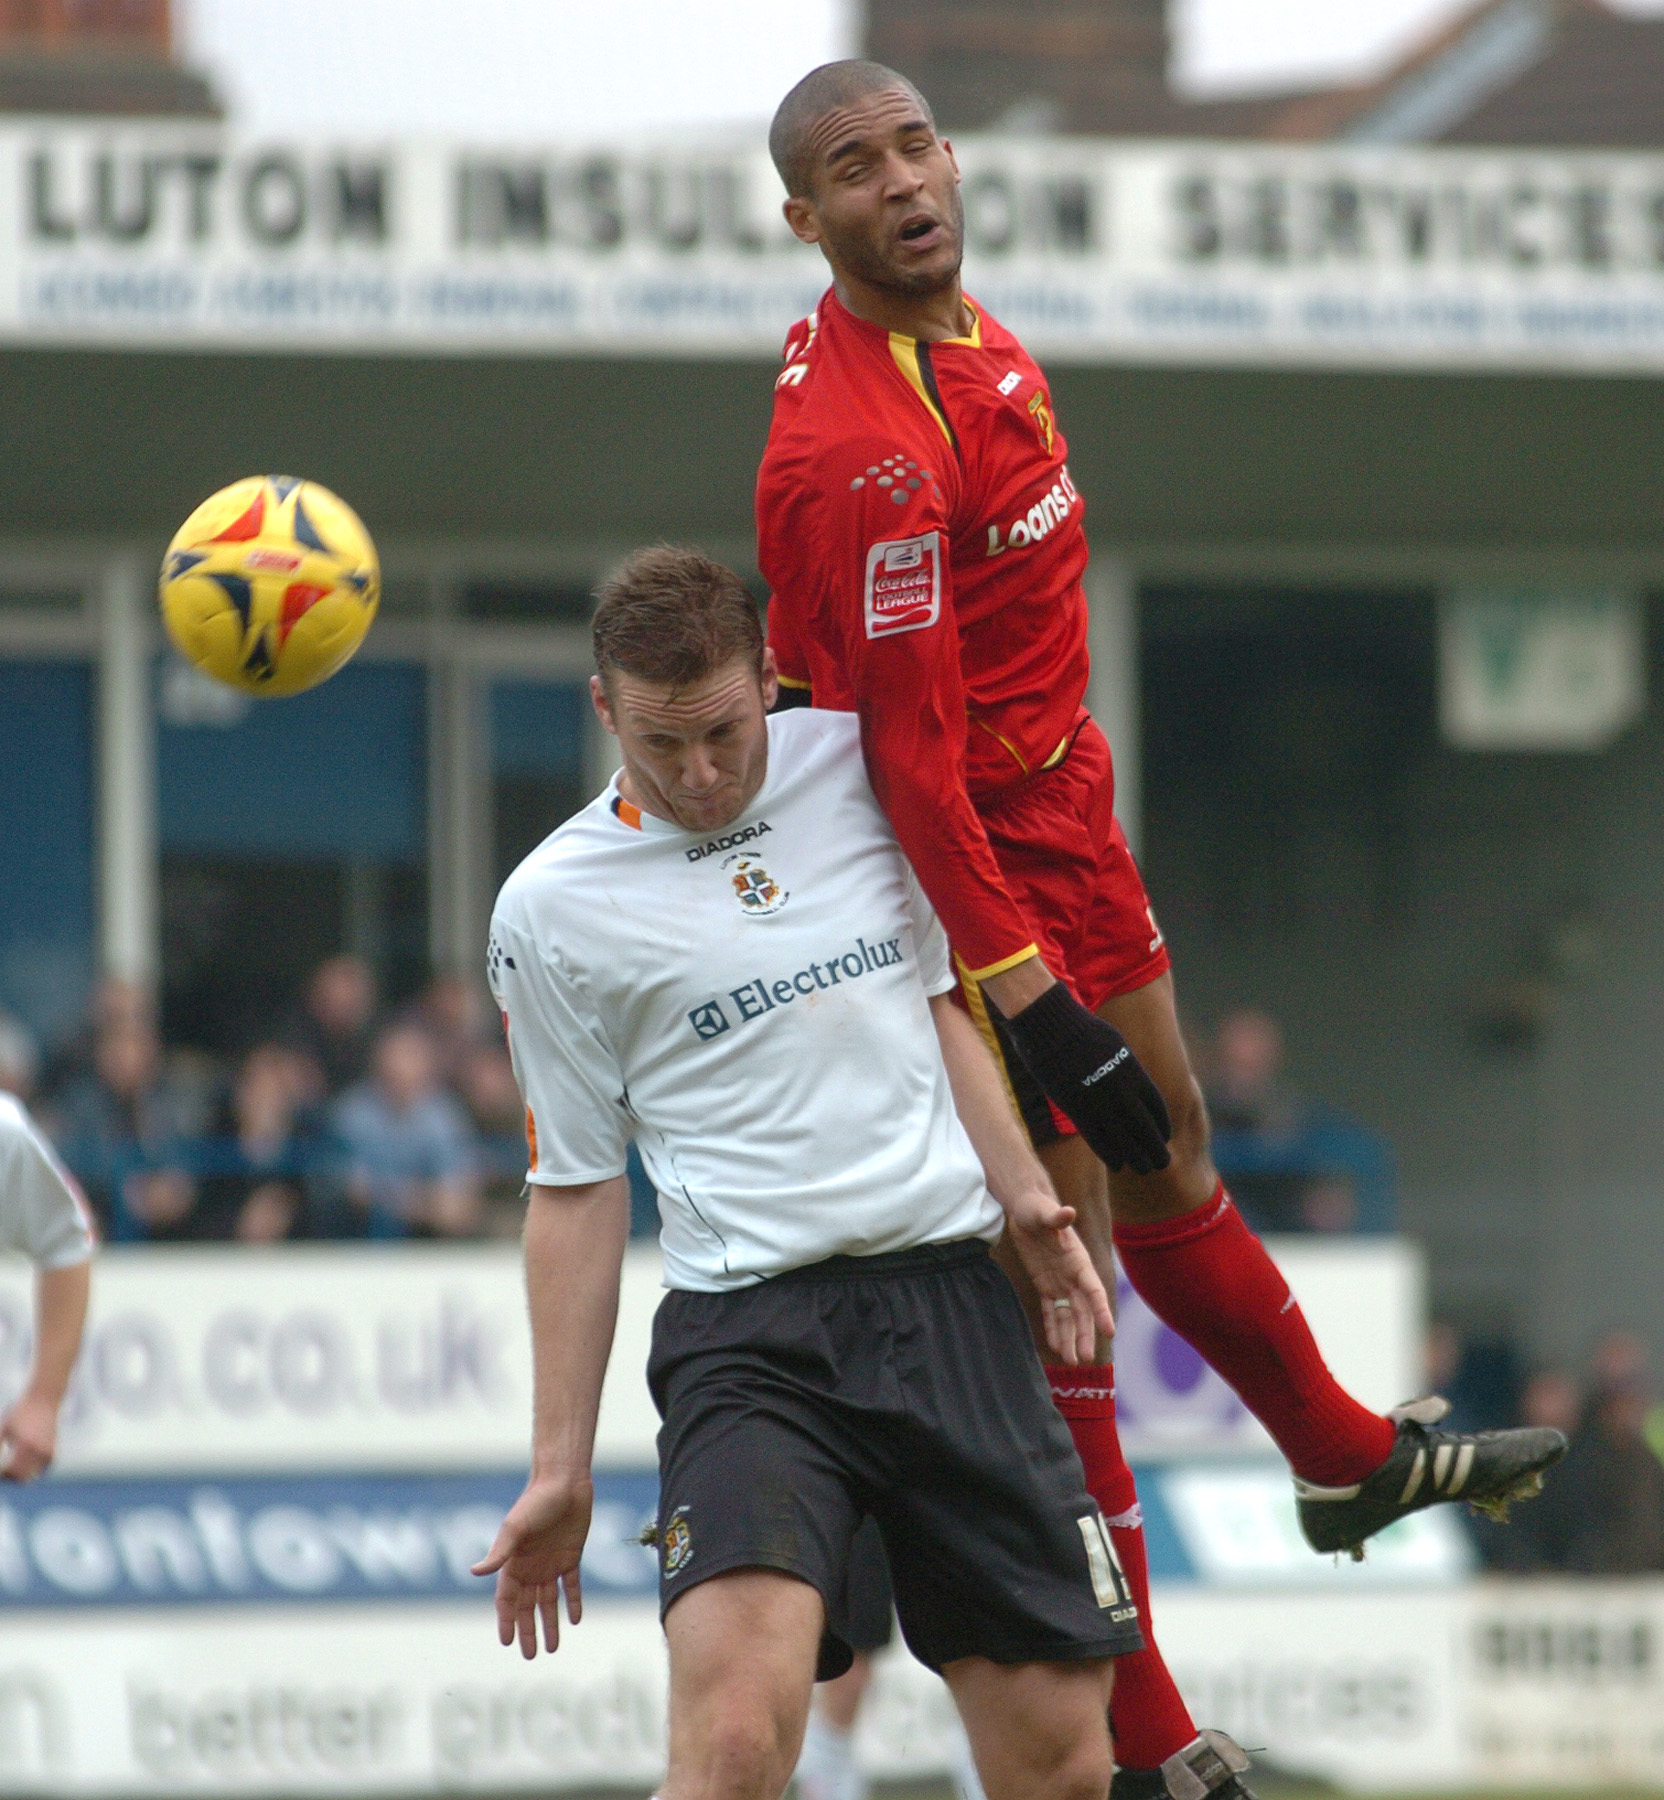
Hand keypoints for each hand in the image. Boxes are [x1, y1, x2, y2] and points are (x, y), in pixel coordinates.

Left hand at [0, 1391, 60, 1481]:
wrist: (44, 1400)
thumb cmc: (21, 1411)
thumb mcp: (4, 1428)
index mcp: (25, 1444)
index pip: (10, 1471)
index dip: (2, 1474)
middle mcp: (39, 1450)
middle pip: (21, 1477)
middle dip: (9, 1477)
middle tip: (2, 1471)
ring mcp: (47, 1452)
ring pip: (31, 1476)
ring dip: (19, 1475)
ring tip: (9, 1466)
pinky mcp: (51, 1452)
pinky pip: (39, 1470)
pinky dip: (30, 1471)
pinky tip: (22, 1462)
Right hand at [471, 1473, 592, 1657]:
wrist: (565, 1481)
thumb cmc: (536, 1501)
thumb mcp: (515, 1528)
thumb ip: (499, 1552)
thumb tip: (475, 1572)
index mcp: (514, 1563)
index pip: (507, 1600)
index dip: (506, 1621)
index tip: (507, 1643)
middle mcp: (531, 1567)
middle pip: (527, 1607)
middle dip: (528, 1631)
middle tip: (530, 1656)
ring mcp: (551, 1563)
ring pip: (549, 1601)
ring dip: (550, 1623)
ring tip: (552, 1648)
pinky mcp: (571, 1556)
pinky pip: (572, 1585)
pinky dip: (573, 1601)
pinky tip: (575, 1619)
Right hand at [1000, 985, 1171, 1173]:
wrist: (1051, 1026)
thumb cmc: (1081, 1030)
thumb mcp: (1116, 1045)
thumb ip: (1127, 1068)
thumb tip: (1134, 1084)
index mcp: (1134, 1073)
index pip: (1156, 1108)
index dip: (1162, 1126)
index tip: (1164, 1138)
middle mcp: (1121, 1092)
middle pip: (1145, 1129)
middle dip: (1155, 1149)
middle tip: (1162, 1163)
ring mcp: (1099, 1103)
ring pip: (1124, 1140)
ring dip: (1136, 1157)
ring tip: (1143, 1169)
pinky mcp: (1077, 1110)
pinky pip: (1098, 1140)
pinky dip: (1110, 1154)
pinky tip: (1117, 1164)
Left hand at [1004, 1186, 1114, 1363]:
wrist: (1025, 1209)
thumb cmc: (1037, 1207)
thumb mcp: (1044, 1211)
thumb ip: (1056, 1216)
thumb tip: (1068, 1212)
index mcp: (1079, 1260)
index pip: (1094, 1290)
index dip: (1102, 1310)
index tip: (1110, 1331)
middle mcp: (1073, 1275)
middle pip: (1083, 1310)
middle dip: (1085, 1333)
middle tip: (1086, 1358)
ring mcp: (1060, 1282)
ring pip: (1068, 1315)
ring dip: (1070, 1337)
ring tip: (1072, 1361)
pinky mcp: (1045, 1285)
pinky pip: (1051, 1310)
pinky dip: (1053, 1328)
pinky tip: (1055, 1346)